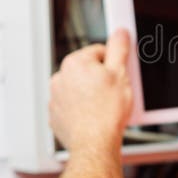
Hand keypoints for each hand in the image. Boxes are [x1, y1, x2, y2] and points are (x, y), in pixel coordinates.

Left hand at [49, 29, 132, 154]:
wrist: (94, 144)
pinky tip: (95, 116)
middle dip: (101, 79)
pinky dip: (82, 109)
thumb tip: (120, 33)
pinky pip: (72, 105)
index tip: (118, 75)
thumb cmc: (106, 112)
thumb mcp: (121, 74)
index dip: (113, 64)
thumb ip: (119, 48)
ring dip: (91, 93)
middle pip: (88, 70)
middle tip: (113, 92)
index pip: (99, 51)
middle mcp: (60, 77)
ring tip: (104, 107)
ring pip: (80, 88)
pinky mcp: (56, 115)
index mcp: (75, 62)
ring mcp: (55, 97)